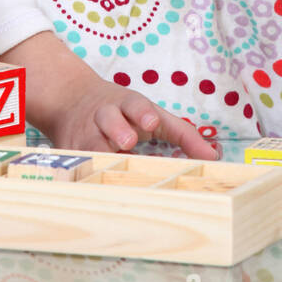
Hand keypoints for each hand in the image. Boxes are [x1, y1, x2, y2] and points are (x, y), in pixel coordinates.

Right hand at [0, 30, 217, 159]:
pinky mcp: (68, 148)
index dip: (143, 113)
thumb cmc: (123, 112)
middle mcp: (104, 115)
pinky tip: (85, 182)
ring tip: (107, 159)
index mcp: (126, 104)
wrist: (72, 99)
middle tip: (127, 141)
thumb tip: (214, 156)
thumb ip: (183, 135)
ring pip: (89, 141)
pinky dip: (78, 169)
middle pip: (109, 119)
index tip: (150, 122)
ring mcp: (84, 131)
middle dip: (118, 129)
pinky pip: (73, 160)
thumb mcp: (153, 115)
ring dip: (98, 150)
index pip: (135, 105)